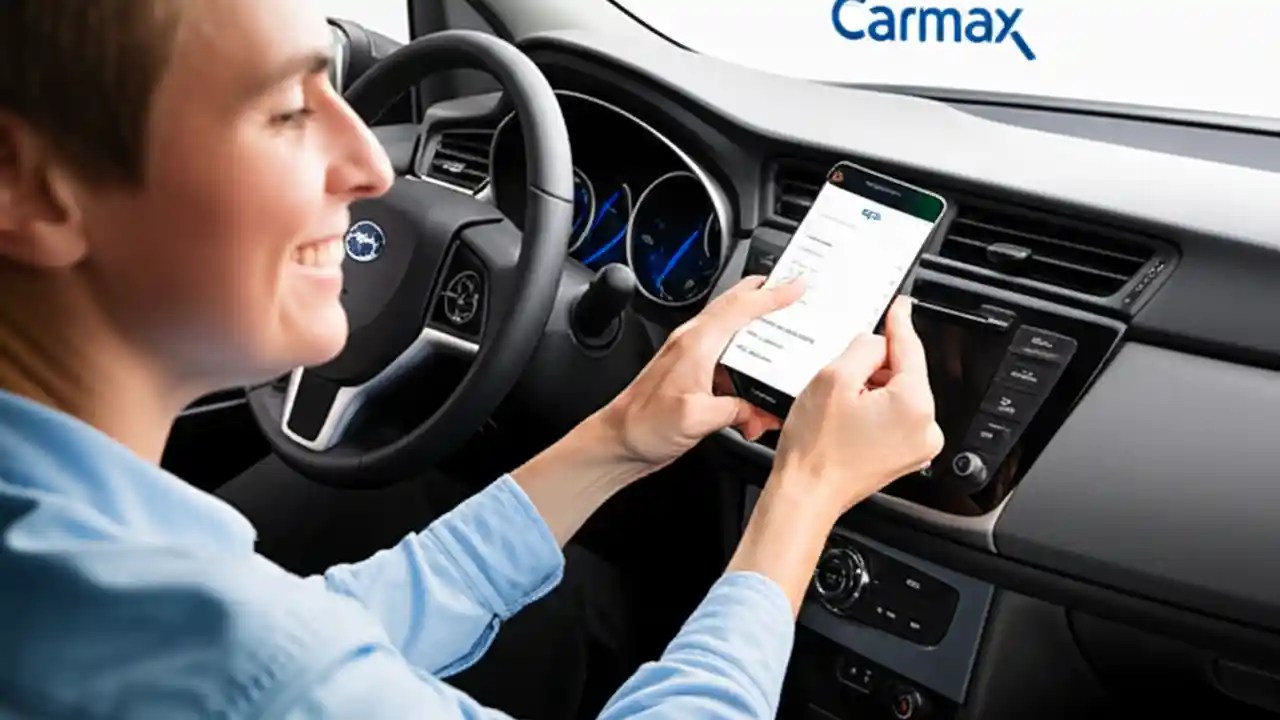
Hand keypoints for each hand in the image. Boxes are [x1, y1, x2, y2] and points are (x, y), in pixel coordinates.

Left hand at [596, 275, 803, 472]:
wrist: (616, 442)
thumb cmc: (643, 426)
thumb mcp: (697, 419)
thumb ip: (736, 410)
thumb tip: (758, 410)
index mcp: (696, 343)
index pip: (742, 308)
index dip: (774, 294)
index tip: (797, 284)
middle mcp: (692, 343)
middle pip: (735, 307)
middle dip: (765, 296)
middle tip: (791, 292)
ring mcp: (690, 357)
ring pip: (731, 331)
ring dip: (756, 331)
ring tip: (780, 333)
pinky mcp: (689, 374)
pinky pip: (725, 358)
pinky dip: (745, 365)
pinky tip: (754, 384)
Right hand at [770, 295, 943, 514]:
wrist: (807, 494)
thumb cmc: (815, 449)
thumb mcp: (833, 378)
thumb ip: (863, 347)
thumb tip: (879, 340)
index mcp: (914, 404)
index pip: (910, 348)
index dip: (899, 323)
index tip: (899, 306)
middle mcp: (926, 427)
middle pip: (905, 373)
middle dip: (875, 368)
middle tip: (841, 380)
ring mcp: (919, 445)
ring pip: (899, 394)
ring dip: (873, 390)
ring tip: (840, 407)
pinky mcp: (907, 456)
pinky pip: (896, 417)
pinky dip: (876, 410)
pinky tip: (849, 420)